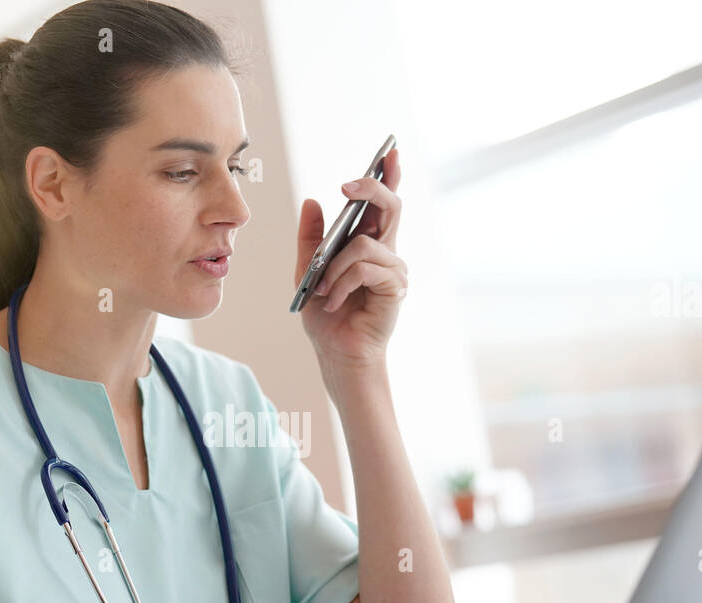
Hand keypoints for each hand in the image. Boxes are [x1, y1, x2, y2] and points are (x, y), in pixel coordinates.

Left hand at [295, 146, 406, 370]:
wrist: (337, 353)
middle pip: (390, 206)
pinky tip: (334, 300)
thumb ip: (311, 238)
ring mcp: (394, 269)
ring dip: (335, 266)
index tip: (389, 150)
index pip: (382, 203)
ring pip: (365, 244)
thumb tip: (312, 200)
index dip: (389, 175)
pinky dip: (342, 283)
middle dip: (371, 188)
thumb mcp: (307, 270)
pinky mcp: (395, 288)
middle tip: (348, 185)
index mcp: (367, 243)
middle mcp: (386, 251)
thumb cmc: (326, 315)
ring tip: (323, 289)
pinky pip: (364, 268)